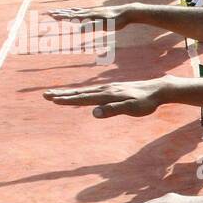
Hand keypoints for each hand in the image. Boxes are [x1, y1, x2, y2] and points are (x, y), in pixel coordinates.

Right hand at [44, 77, 175, 117]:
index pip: (83, 98)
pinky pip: (92, 91)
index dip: (67, 100)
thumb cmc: (146, 102)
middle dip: (62, 94)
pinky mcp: (112, 90)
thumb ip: (114, 110)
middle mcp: (105, 90)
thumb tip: (94, 113)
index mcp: (107, 95)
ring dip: (68, 93)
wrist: (157, 89)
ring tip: (55, 94)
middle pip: (79, 93)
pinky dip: (81, 93)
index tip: (52, 100)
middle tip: (44, 95)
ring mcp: (108, 89)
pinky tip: (77, 95)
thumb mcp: (132, 109)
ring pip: (84, 91)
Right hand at [47, 3, 136, 28]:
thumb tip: (79, 29)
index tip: (50, 15)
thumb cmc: (117, 21)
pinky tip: (72, 12)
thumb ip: (92, 26)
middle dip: (58, 13)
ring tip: (55, 11)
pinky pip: (81, 12)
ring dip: (64, 12)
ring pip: (74, 11)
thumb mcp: (105, 25)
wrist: (126, 12)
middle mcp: (88, 12)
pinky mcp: (96, 12)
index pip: (72, 16)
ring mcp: (92, 12)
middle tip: (47, 13)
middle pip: (70, 13)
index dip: (61, 16)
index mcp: (89, 16)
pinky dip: (74, 11)